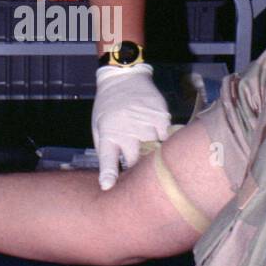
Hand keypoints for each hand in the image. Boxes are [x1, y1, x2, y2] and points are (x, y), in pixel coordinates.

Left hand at [92, 63, 171, 190]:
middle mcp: (127, 130)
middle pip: (136, 161)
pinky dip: (162, 140)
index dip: (109, 175)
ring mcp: (146, 123)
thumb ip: (105, 150)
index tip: (108, 187)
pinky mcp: (161, 116)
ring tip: (149, 148)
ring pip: (155, 151)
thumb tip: (112, 174)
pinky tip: (156, 133)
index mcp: (108, 134)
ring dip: (152, 154)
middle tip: (138, 170)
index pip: (108, 159)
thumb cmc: (108, 107)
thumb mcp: (98, 126)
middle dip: (137, 168)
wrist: (124, 78)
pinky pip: (166, 137)